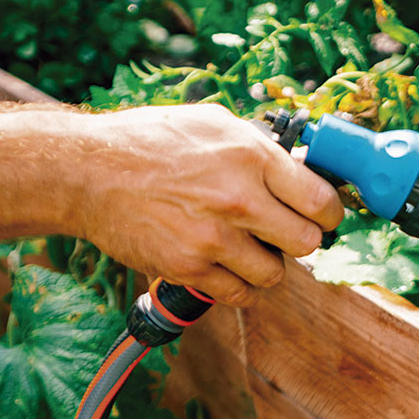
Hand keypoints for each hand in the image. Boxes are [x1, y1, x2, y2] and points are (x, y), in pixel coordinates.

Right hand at [77, 104, 343, 304]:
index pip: (322, 202)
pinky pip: (239, 294)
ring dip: (267, 264)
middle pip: (307, 243)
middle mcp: (239, 199)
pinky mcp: (189, 268)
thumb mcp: (215, 124)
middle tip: (283, 232)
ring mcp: (214, 238)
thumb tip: (303, 168)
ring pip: (275, 273)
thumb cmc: (153, 140)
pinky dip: (239, 285)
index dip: (330, 213)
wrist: (89, 171)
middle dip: (300, 239)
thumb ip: (263, 148)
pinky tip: (227, 266)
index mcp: (252, 157)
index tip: (322, 216)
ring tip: (246, 247)